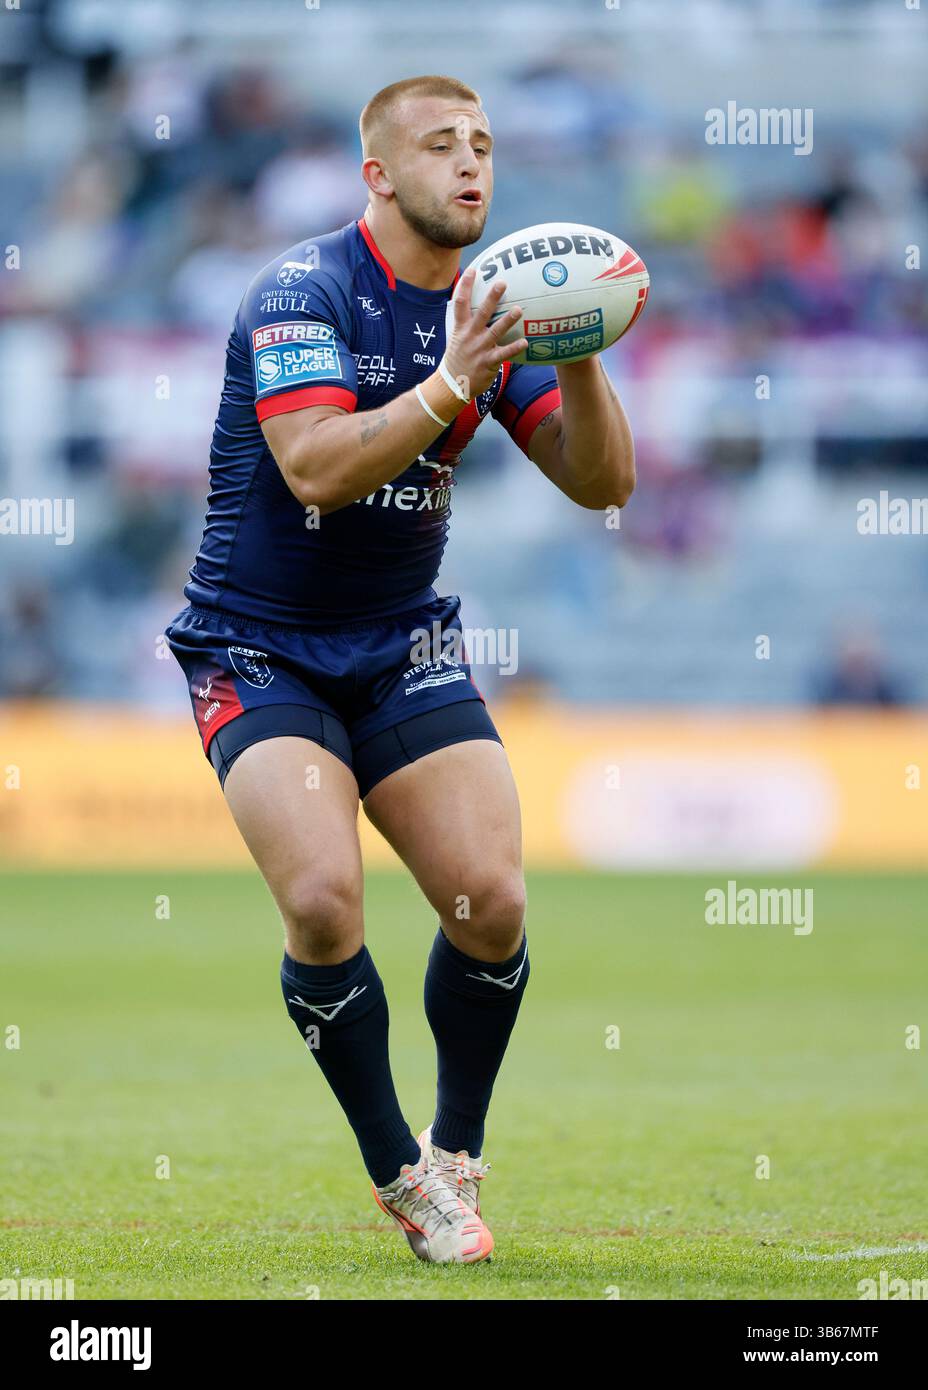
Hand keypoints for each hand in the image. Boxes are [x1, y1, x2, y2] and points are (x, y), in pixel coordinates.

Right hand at [442, 268, 527, 399]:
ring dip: (507, 320)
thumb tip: (477, 307)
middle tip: (502, 283)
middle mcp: (469, 336)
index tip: (474, 270)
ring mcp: (479, 349)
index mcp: (460, 328)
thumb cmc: (458, 359)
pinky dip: (514, 348)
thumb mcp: (457, 338)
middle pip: (481, 313)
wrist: (452, 385)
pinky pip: (504, 354)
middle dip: (492, 298)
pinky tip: (525, 342)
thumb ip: (467, 323)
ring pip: (495, 332)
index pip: (460, 302)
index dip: (466, 285)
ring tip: (519, 310)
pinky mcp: (488, 362)